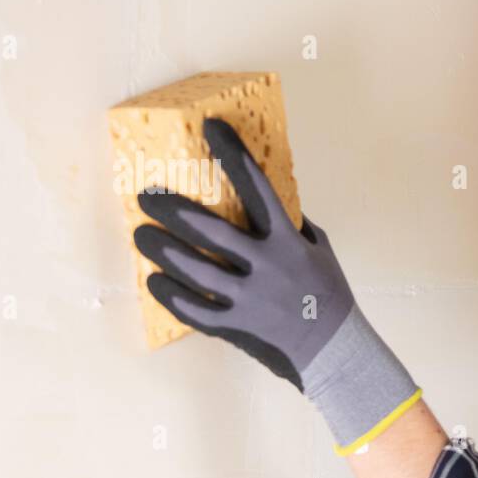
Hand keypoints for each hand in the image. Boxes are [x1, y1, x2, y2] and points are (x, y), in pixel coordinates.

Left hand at [133, 118, 421, 454]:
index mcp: (288, 241)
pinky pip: (193, 308)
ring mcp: (250, 298)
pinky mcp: (237, 326)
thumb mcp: (318, 251)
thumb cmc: (328, 296)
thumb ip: (290, 225)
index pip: (258, 186)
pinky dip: (169, 293)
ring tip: (142, 236)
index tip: (211, 128)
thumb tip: (261, 200)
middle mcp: (268, 266)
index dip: (233, 154)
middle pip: (210, 229)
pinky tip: (155, 281)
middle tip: (147, 197)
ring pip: (193, 268)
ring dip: (160, 249)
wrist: (336, 350)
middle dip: (172, 210)